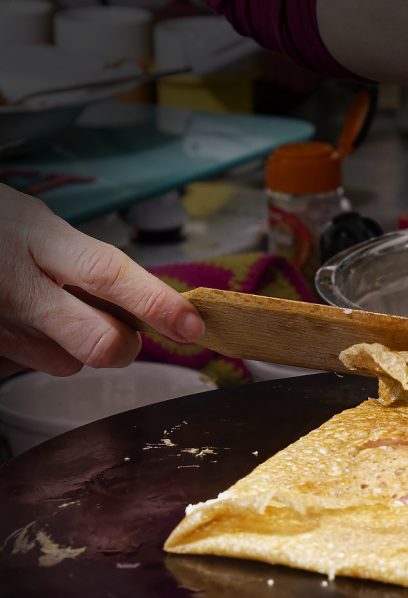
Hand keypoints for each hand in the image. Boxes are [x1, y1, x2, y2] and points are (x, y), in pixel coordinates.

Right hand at [0, 185, 203, 376]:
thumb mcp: (40, 224)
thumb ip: (90, 263)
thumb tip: (152, 304)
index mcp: (38, 240)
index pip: (109, 275)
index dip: (157, 304)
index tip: (193, 326)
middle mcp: (17, 287)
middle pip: (98, 343)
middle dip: (126, 345)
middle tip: (130, 330)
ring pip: (69, 363)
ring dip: (81, 346)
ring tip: (59, 309)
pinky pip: (36, 364)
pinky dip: (47, 349)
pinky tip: (32, 320)